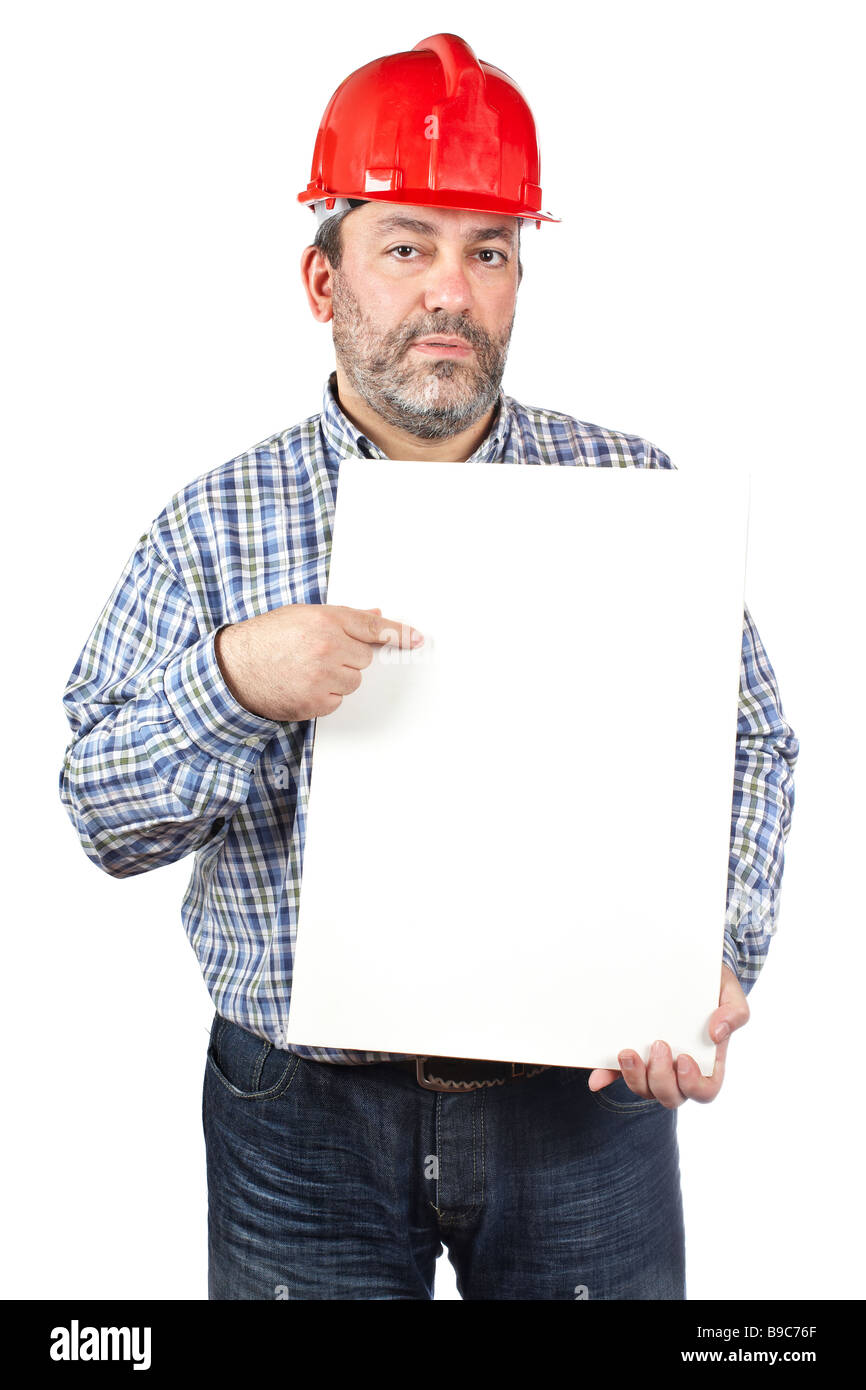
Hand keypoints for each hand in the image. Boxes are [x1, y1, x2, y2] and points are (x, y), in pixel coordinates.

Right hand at [214, 603, 422, 721]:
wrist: (234, 668)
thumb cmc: (265, 639)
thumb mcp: (301, 615)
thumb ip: (342, 618)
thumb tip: (376, 617)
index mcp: (325, 620)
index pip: (372, 628)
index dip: (398, 634)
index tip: (416, 640)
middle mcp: (327, 647)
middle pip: (364, 659)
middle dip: (348, 659)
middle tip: (318, 655)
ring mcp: (322, 677)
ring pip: (353, 682)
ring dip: (337, 680)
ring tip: (307, 671)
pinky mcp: (316, 702)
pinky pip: (337, 701)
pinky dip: (325, 697)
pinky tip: (302, 686)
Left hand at [586, 964, 749, 1108]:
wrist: (686, 966)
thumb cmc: (712, 984)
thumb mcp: (730, 991)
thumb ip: (735, 1012)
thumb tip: (717, 1033)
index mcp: (708, 1061)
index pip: (704, 1090)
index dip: (693, 1085)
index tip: (683, 1059)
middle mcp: (680, 1068)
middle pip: (671, 1096)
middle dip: (661, 1078)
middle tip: (657, 1045)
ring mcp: (655, 1062)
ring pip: (645, 1089)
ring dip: (634, 1077)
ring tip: (627, 1051)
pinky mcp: (634, 1052)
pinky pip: (619, 1073)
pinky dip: (607, 1077)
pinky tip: (597, 1077)